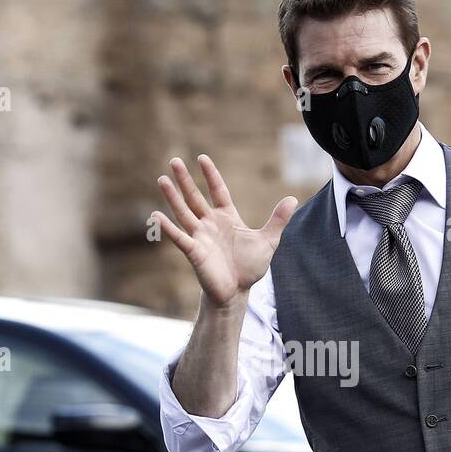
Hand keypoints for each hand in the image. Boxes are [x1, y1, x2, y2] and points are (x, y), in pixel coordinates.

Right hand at [152, 154, 297, 309]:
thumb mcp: (268, 241)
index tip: (201, 158)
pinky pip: (179, 237)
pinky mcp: (194, 252)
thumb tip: (293, 199)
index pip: (217, 190)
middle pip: (194, 197)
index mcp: (227, 217)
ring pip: (183, 212)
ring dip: (172, 197)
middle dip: (184, 179)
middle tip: (174, 160)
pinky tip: (157, 216)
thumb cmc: (249, 267)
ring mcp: (200, 236)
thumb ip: (278, 220)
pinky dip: (168, 227)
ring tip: (162, 179)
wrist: (237, 292)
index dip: (210, 175)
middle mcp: (210, 223)